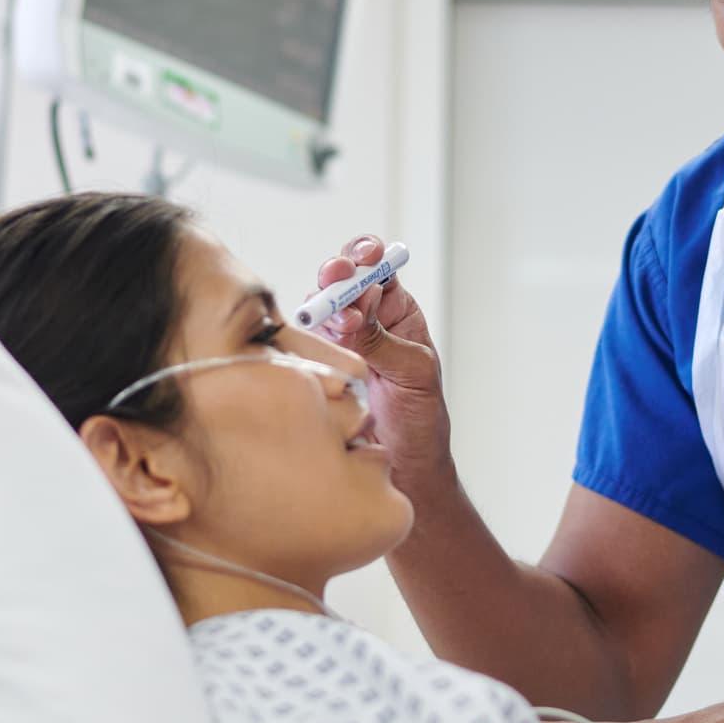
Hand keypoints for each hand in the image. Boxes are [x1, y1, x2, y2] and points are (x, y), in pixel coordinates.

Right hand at [313, 236, 454, 498]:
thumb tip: (355, 308)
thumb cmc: (419, 420)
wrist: (403, 466)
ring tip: (338, 323)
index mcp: (398, 313)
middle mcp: (367, 320)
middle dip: (338, 272)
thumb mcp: (412, 374)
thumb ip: (382, 340)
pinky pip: (304, 340)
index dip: (369, 256)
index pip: (380, 270)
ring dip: (324, 305)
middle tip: (336, 278)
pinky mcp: (317, 364)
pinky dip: (304, 334)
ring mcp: (337, 341)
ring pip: (321, 307)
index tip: (366, 257)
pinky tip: (310, 338)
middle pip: (343, 279)